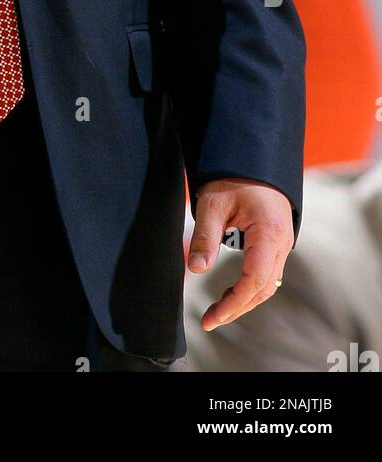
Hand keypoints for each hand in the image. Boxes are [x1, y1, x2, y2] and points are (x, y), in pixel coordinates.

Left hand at [187, 177, 294, 330]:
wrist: (251, 157)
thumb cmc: (232, 177)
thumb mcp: (212, 203)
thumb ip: (205, 237)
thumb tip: (195, 269)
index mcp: (269, 232)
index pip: (255, 280)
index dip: (234, 303)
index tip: (212, 317)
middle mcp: (281, 242)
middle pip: (263, 288)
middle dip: (237, 307)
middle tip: (209, 320)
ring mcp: (282, 243)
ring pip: (267, 284)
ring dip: (244, 300)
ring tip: (217, 311)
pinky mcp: (276, 243)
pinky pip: (266, 273)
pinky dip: (250, 287)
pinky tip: (231, 293)